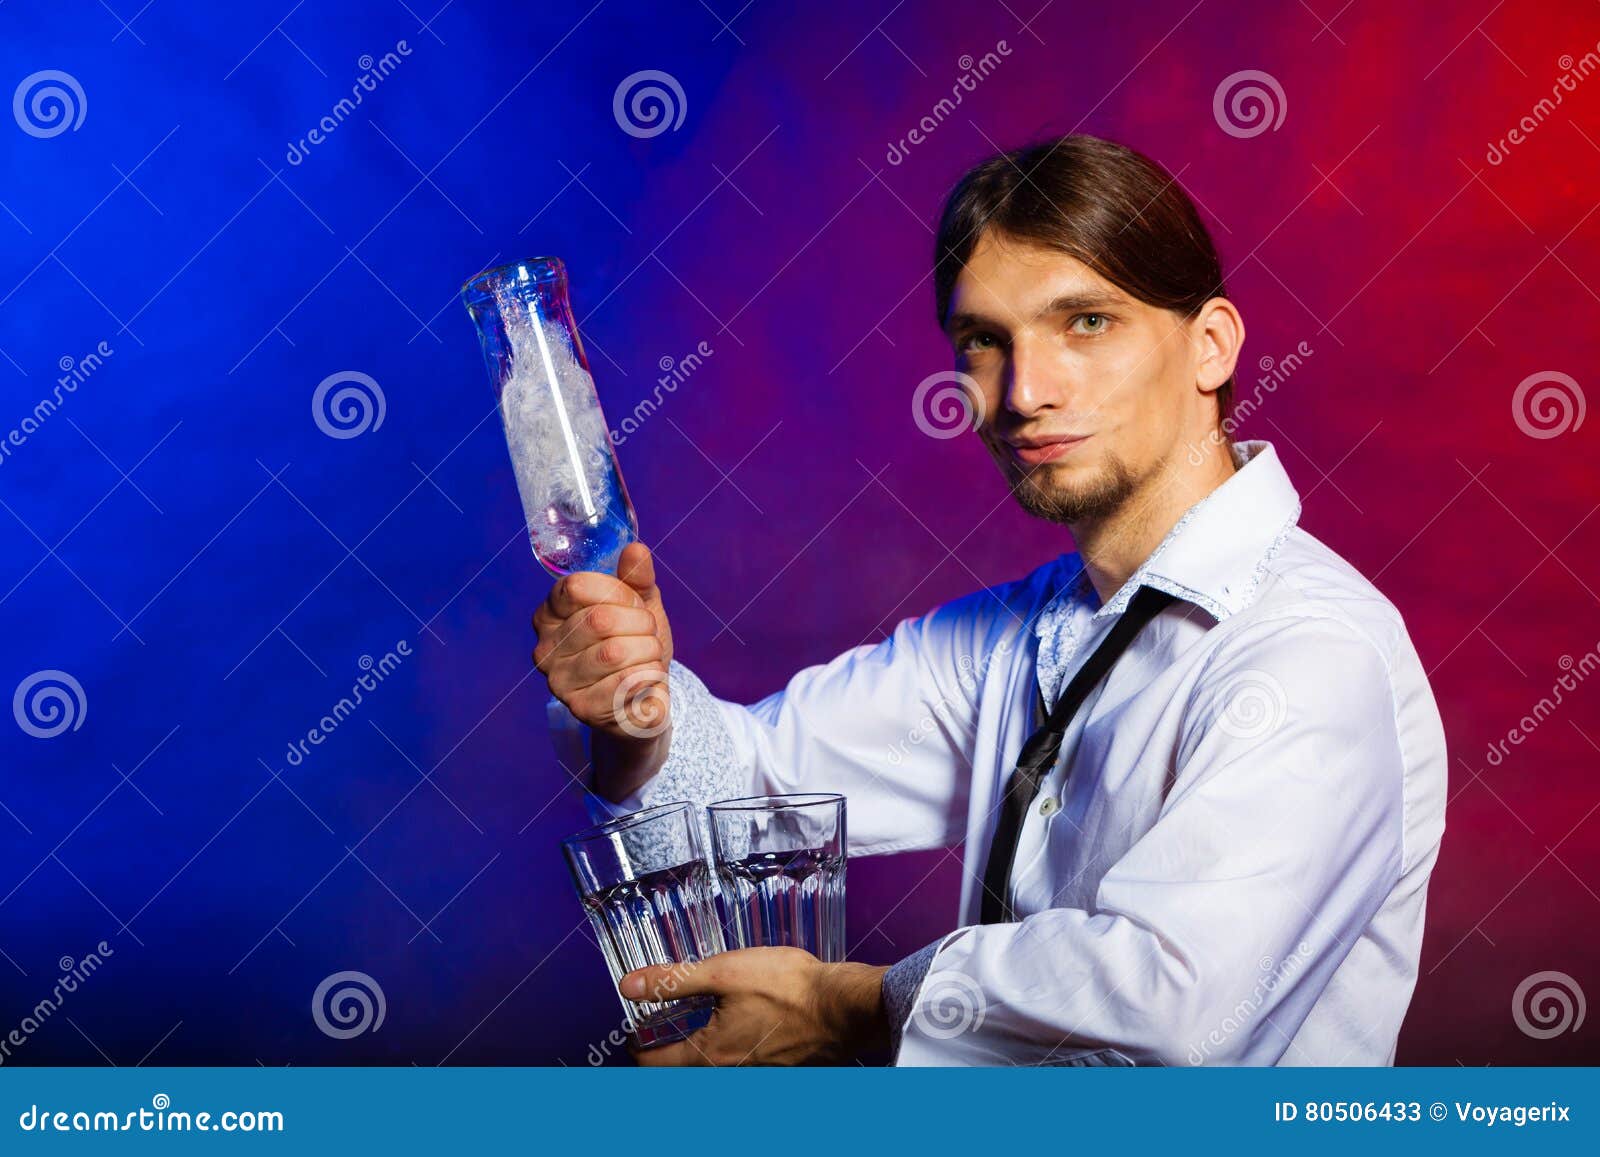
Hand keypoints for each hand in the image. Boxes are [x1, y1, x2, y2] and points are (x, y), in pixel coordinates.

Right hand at [532, 542, 673, 797]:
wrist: (644, 701)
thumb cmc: (635, 646)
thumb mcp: (639, 606)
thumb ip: (636, 578)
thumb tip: (635, 549)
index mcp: (550, 615)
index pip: (577, 587)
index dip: (618, 592)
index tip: (633, 605)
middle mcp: (545, 649)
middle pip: (600, 619)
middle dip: (640, 624)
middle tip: (647, 636)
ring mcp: (560, 683)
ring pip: (616, 651)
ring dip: (648, 651)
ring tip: (647, 659)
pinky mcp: (583, 710)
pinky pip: (628, 682)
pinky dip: (650, 677)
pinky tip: (646, 682)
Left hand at [620, 948, 889, 1065]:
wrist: (844, 1007)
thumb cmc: (787, 989)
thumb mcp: (722, 973)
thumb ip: (674, 980)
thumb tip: (629, 985)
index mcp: (708, 1055)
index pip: (652, 1065)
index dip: (635, 1045)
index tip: (634, 1025)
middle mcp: (729, 1073)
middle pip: (682, 1069)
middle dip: (666, 1046)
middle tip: (663, 1017)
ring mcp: (755, 1073)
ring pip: (713, 1065)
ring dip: (700, 1044)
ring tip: (701, 1013)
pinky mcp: (778, 1066)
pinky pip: (741, 1061)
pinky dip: (729, 1043)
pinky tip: (742, 1016)